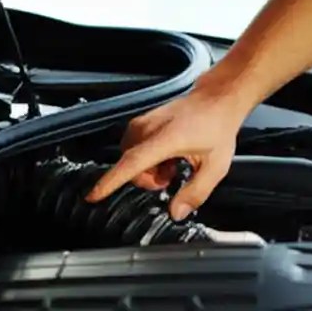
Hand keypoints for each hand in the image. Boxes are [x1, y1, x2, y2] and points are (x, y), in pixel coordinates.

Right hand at [84, 78, 252, 220]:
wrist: (218, 99)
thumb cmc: (217, 125)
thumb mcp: (215, 166)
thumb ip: (196, 193)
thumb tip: (177, 213)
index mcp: (166, 139)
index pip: (131, 163)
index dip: (111, 182)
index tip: (94, 195)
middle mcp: (148, 128)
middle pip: (131, 168)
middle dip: (149, 179)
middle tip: (173, 174)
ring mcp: (142, 123)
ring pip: (131, 159)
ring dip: (149, 169)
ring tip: (173, 162)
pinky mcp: (141, 122)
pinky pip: (134, 149)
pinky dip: (147, 158)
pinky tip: (168, 154)